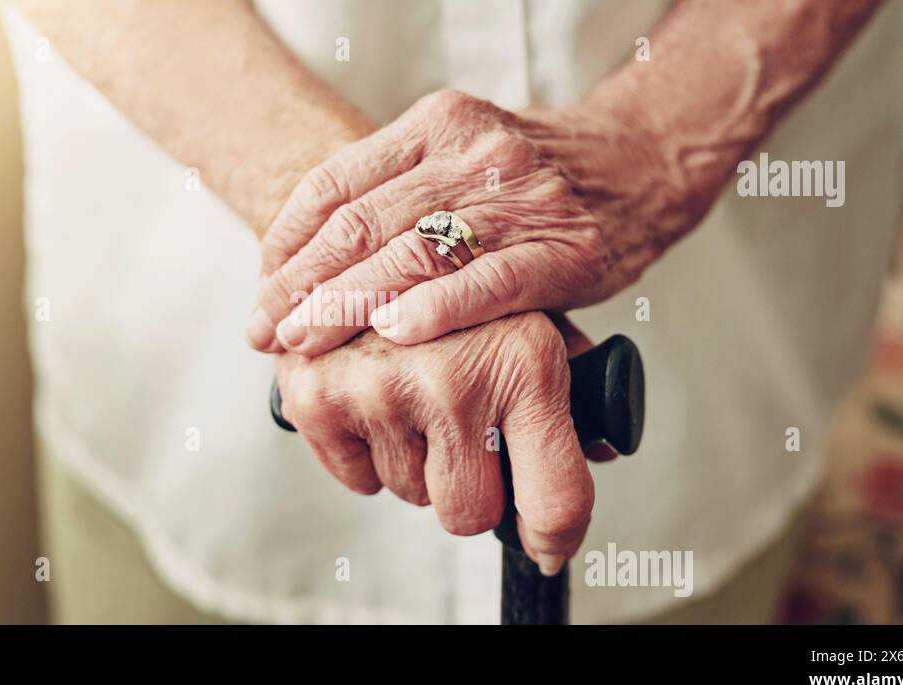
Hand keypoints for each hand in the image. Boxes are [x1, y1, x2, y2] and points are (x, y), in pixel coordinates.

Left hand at [246, 88, 689, 355]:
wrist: (640, 164)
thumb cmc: (536, 177)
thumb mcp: (459, 159)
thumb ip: (396, 193)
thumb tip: (309, 262)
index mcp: (436, 125)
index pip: (337, 183)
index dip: (288, 241)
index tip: (262, 288)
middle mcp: (473, 152)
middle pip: (363, 223)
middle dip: (303, 283)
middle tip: (266, 329)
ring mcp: (520, 200)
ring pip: (413, 252)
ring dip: (347, 302)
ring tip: (305, 341)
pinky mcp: (563, 250)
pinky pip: (488, 282)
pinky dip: (436, 309)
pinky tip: (394, 333)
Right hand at [275, 311, 597, 573]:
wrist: (367, 223)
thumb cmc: (464, 282)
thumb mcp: (536, 318)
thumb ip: (573, 387)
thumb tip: (603, 447)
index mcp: (527, 362)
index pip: (554, 497)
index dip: (552, 533)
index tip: (546, 546)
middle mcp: (455, 377)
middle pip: (470, 513)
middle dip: (468, 485)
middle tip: (461, 433)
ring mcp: (382, 388)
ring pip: (410, 492)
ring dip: (413, 458)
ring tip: (412, 392)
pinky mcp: (317, 395)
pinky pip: (357, 479)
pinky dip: (364, 451)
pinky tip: (373, 395)